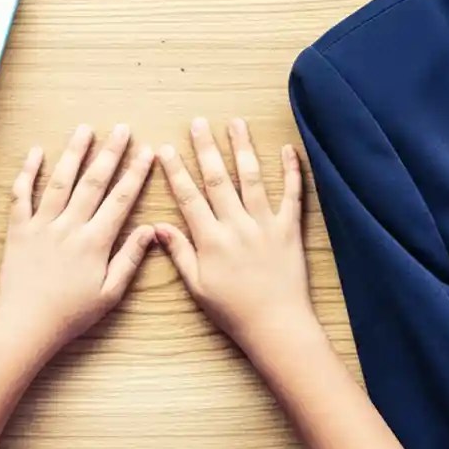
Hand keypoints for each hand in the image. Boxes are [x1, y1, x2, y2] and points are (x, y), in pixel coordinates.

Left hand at [0, 124, 155, 360]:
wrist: (25, 325)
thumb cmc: (70, 315)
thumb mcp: (109, 294)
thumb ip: (129, 259)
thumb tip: (150, 230)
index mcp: (94, 242)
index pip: (120, 199)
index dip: (135, 173)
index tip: (147, 152)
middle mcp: (69, 227)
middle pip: (93, 182)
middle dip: (110, 153)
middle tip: (121, 129)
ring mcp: (41, 225)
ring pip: (60, 181)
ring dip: (74, 153)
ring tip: (85, 129)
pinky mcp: (18, 230)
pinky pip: (21, 195)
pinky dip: (27, 171)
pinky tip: (36, 151)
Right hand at [156, 117, 316, 353]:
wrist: (275, 325)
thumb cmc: (233, 311)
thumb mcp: (197, 287)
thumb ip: (179, 253)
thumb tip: (156, 227)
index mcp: (210, 240)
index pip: (188, 197)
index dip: (176, 171)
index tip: (166, 149)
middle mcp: (236, 226)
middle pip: (218, 179)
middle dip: (206, 148)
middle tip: (198, 123)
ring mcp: (264, 225)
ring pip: (251, 178)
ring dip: (243, 148)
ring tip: (236, 123)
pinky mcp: (289, 229)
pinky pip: (292, 195)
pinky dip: (291, 171)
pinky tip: (288, 149)